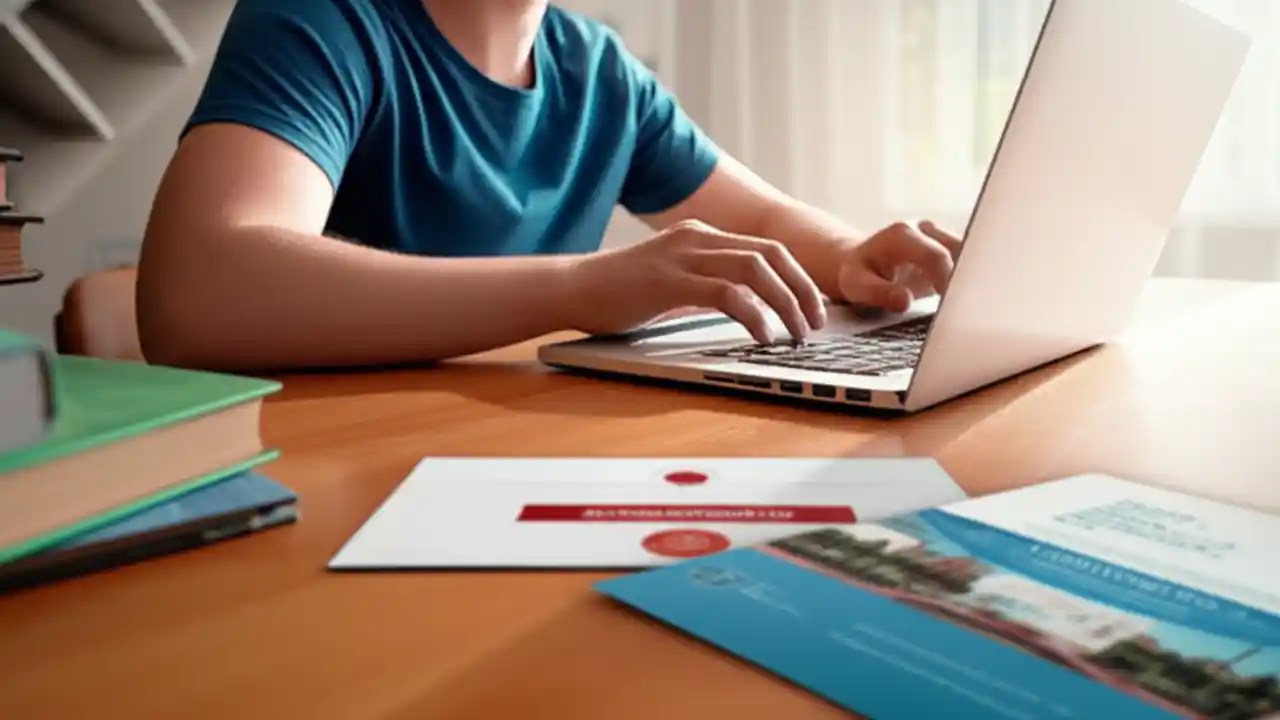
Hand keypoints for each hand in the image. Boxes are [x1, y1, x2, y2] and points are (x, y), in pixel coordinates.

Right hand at [565, 219, 826, 344]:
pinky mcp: (671, 281)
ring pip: (756, 270)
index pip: (765, 248)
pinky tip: (763, 336)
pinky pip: (727, 294)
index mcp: (701, 236)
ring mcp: (684, 256)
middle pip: (770, 255)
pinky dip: (754, 315)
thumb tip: (742, 310)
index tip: (811, 307)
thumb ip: (704, 285)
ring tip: (796, 334)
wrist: (572, 288)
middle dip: (801, 289)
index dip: (796, 277)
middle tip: (815, 323)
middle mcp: (698, 238)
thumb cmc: (617, 293)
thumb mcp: (670, 281)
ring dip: (785, 303)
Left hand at [837, 220, 962, 312]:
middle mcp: (925, 230)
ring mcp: (939, 237)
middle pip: (959, 253)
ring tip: (969, 309)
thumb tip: (904, 301)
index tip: (951, 308)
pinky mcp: (948, 250)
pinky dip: (969, 282)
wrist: (859, 263)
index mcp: (903, 234)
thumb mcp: (855, 285)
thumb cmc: (857, 274)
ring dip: (971, 281)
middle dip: (965, 282)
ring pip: (969, 256)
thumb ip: (878, 292)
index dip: (948, 282)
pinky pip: (968, 263)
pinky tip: (969, 303)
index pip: (937, 256)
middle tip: (967, 311)